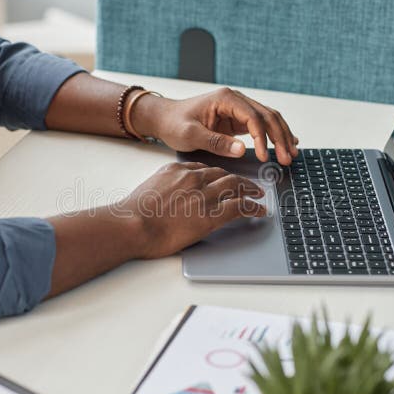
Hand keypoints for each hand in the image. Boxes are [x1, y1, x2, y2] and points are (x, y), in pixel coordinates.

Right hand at [118, 162, 265, 258]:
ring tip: (259, 194)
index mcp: (177, 169)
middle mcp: (194, 178)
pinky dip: (253, 208)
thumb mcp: (150, 190)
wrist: (132, 225)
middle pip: (224, 174)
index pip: (205, 168)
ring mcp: (204, 195)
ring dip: (250, 190)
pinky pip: (240, 207)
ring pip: (236, 186)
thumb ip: (165, 188)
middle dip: (239, 179)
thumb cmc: (134, 214)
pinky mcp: (211, 214)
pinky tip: (260, 211)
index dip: (218, 174)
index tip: (223, 178)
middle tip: (249, 185)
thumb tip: (171, 198)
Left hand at [132, 87, 298, 164]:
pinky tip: (287, 142)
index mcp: (225, 99)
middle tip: (287, 158)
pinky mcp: (237, 120)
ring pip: (269, 120)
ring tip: (291, 154)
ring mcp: (238, 110)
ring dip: (281, 136)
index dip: (262, 138)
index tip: (264, 157)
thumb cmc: (174, 124)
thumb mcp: (190, 135)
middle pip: (267, 116)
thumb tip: (243, 150)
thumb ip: (215, 142)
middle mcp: (235, 101)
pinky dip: (275, 135)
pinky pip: (262, 126)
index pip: (253, 117)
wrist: (164, 119)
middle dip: (280, 138)